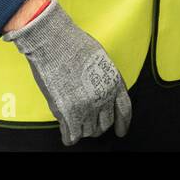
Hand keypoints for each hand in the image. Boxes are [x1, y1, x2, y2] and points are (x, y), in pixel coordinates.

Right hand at [4, 0, 131, 145]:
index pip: (124, 110)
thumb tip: (101, 95)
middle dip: (97, 125)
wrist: (55, 43)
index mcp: (114, 83)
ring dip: (82, 129)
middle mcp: (104, 97)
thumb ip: (104, 80)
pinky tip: (67, 131)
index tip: (121, 132)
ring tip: (75, 122)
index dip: (123, 124)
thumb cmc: (75, 46)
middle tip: (88, 121)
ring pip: (88, 132)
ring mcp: (86, 106)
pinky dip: (69, 136)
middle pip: (105, 124)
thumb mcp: (102, 61)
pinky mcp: (68, 113)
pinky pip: (71, 136)